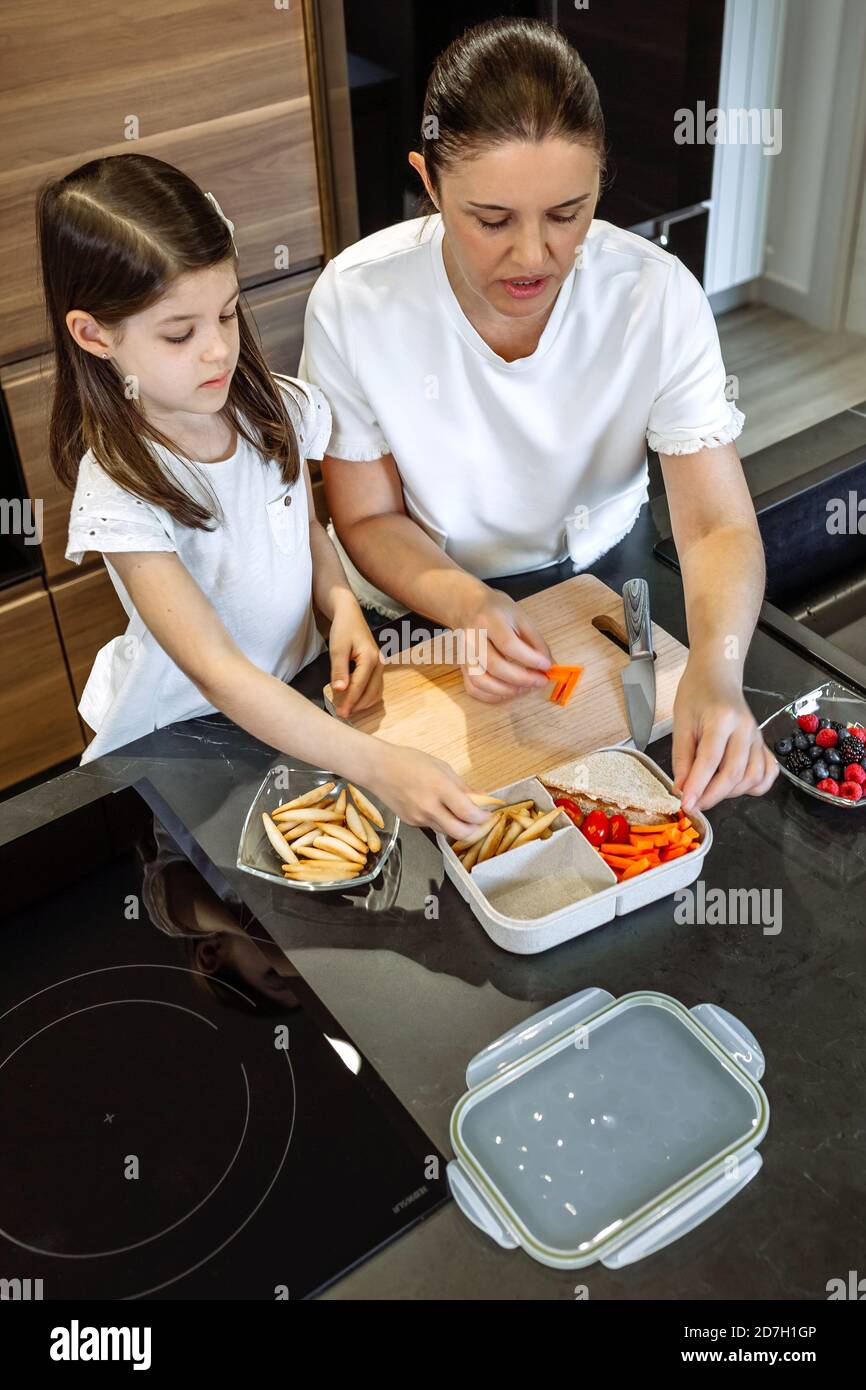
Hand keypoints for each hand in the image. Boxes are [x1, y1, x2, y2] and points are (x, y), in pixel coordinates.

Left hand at [328, 595, 382, 718]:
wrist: (350, 614)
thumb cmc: (343, 629)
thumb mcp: (337, 648)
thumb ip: (339, 670)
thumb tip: (340, 690)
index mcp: (370, 658)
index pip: (359, 686)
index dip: (350, 701)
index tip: (340, 713)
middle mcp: (379, 663)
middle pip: (371, 692)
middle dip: (357, 706)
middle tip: (343, 714)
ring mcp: (380, 665)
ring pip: (375, 692)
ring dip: (363, 703)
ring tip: (348, 708)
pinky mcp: (377, 667)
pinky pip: (375, 687)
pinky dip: (366, 696)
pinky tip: (355, 699)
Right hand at [368, 744, 491, 838]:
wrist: (378, 768)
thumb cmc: (409, 761)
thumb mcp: (441, 767)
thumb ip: (462, 786)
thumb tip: (482, 798)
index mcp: (439, 788)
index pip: (468, 813)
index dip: (482, 817)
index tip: (488, 814)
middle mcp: (429, 807)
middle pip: (460, 832)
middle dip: (474, 830)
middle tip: (478, 821)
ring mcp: (419, 818)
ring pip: (447, 832)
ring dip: (458, 826)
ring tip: (460, 814)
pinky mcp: (412, 823)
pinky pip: (433, 826)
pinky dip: (442, 821)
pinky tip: (439, 809)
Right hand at [455, 582, 552, 703]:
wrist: (468, 607)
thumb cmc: (497, 611)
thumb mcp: (521, 617)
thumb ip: (536, 641)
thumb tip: (549, 665)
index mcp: (489, 620)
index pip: (508, 644)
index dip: (529, 659)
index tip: (546, 666)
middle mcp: (472, 638)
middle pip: (495, 666)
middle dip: (522, 678)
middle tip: (540, 680)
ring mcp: (464, 654)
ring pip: (481, 681)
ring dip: (507, 690)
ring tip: (524, 687)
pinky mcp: (462, 666)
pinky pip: (473, 688)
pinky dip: (491, 696)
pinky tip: (507, 691)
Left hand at [672, 658, 777, 811]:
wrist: (717, 676)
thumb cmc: (696, 695)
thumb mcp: (681, 722)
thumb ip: (682, 758)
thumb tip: (682, 790)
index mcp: (722, 719)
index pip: (710, 761)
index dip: (697, 787)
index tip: (686, 805)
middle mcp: (745, 729)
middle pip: (734, 773)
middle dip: (712, 796)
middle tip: (694, 805)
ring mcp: (758, 737)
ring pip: (753, 777)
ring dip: (731, 793)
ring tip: (710, 792)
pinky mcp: (763, 743)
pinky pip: (768, 772)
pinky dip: (755, 786)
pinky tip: (736, 786)